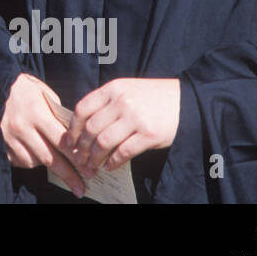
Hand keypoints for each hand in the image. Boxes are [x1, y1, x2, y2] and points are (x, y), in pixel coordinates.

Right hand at [0, 73, 84, 196]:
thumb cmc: (19, 86)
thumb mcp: (42, 92)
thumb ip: (56, 112)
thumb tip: (70, 133)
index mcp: (36, 113)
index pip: (62, 141)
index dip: (77, 158)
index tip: (89, 170)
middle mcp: (22, 128)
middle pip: (50, 158)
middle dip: (67, 174)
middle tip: (80, 188)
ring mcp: (9, 138)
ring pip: (33, 162)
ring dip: (45, 163)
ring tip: (51, 158)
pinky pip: (18, 160)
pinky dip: (27, 159)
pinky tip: (31, 151)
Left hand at [61, 78, 179, 176]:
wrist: (187, 101)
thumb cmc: (153, 97)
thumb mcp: (127, 90)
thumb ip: (107, 102)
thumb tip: (84, 126)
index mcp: (113, 88)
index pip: (82, 109)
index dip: (73, 128)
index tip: (70, 141)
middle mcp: (121, 102)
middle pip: (90, 128)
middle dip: (81, 148)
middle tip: (79, 159)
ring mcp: (135, 118)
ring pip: (103, 142)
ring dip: (94, 158)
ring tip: (92, 167)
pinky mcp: (149, 134)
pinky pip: (123, 152)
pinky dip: (113, 162)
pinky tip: (109, 167)